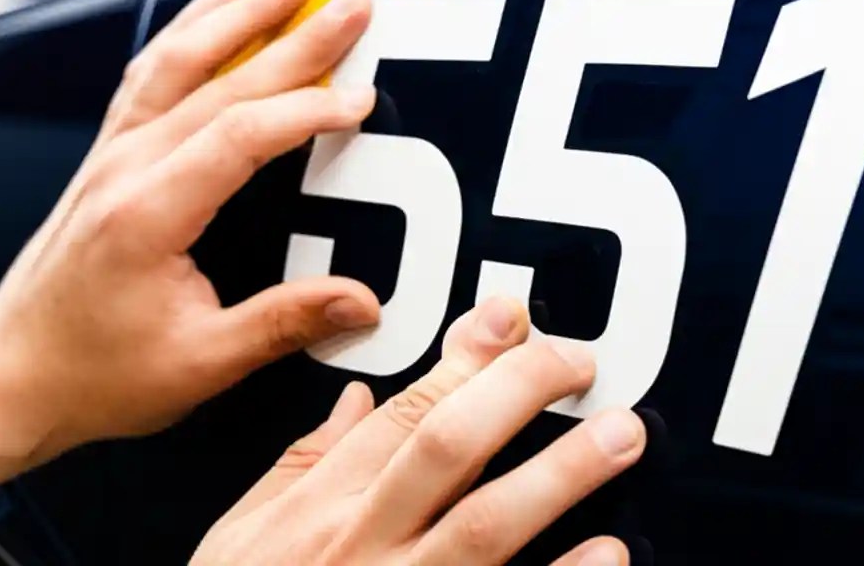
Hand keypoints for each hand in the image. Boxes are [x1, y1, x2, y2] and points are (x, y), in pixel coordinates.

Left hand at [0, 0, 381, 457]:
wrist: (12, 374)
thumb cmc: (95, 374)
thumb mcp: (201, 363)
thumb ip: (283, 324)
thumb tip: (358, 302)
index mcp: (148, 213)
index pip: (242, 135)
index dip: (307, 111)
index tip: (359, 100)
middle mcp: (125, 169)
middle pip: (221, 79)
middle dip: (294, 34)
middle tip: (349, 0)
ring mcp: (112, 156)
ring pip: (179, 59)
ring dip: (238, 13)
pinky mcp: (109, 158)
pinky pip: (152, 73)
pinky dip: (190, 32)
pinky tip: (213, 10)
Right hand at [191, 298, 645, 564]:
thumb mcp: (243, 535)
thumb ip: (303, 463)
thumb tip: (356, 399)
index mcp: (320, 507)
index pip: (403, 411)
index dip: (466, 359)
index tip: (512, 321)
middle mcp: (363, 546)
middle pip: (448, 447)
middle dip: (517, 392)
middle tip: (576, 363)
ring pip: (486, 525)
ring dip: (561, 474)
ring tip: (620, 435)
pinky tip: (607, 553)